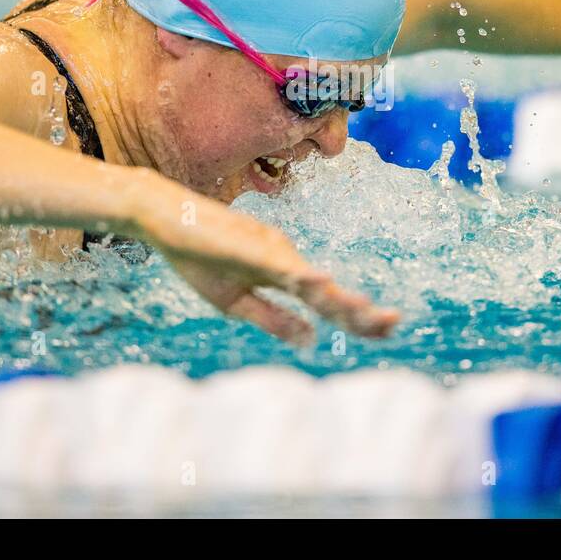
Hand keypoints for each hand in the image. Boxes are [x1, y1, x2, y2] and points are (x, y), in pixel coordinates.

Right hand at [131, 174, 399, 344]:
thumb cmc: (199, 258)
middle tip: (396, 323)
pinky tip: (318, 282)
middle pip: (329, 292)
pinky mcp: (248, 244)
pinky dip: (299, 274)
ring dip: (338, 298)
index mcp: (283, 273)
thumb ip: (273, 319)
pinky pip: (278, 263)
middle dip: (361, 312)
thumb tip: (312, 340)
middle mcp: (285, 259)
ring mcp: (269, 249)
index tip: (389, 329)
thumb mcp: (235, 302)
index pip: (327, 302)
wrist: (164, 220)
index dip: (358, 316)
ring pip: (310, 280)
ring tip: (368, 311)